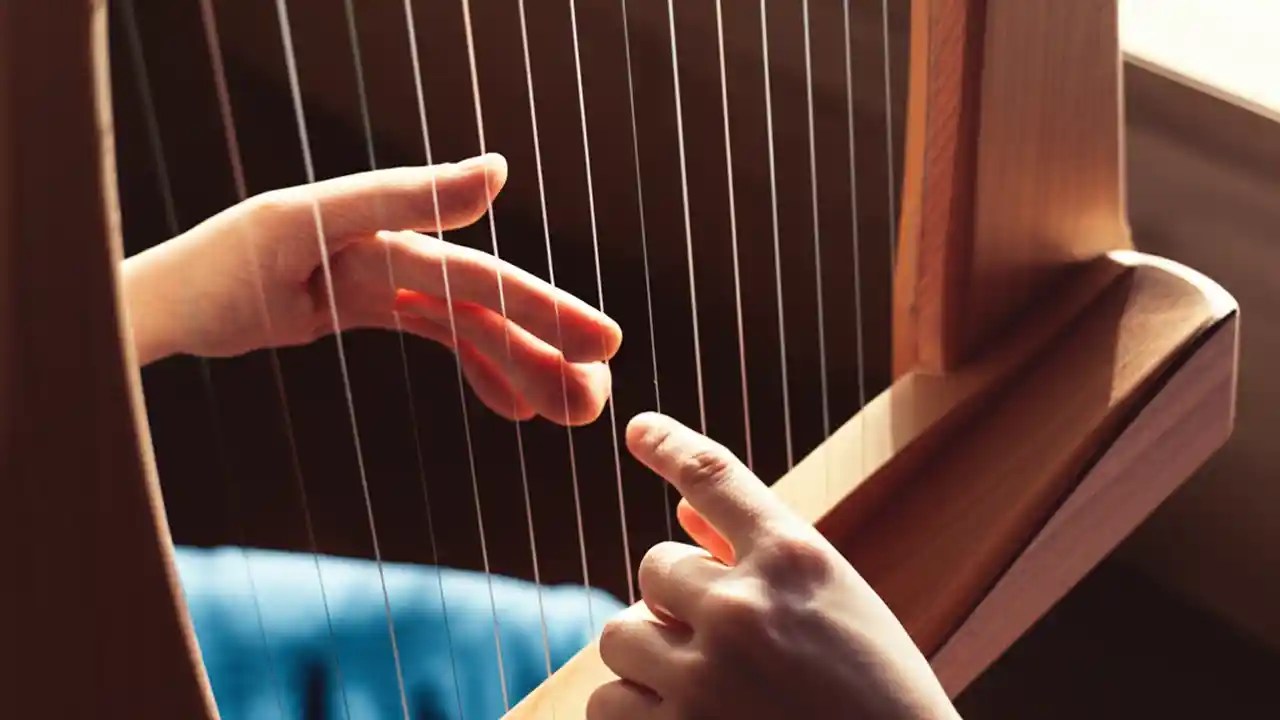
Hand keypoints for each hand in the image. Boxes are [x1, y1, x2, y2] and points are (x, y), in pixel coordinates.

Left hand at [122, 153, 618, 425]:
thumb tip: (500, 169)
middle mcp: (391, 248)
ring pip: (470, 327)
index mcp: (376, 231)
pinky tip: (514, 407)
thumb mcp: (299, 226)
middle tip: (597, 403)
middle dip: (544, 351)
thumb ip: (399, 196)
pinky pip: (440, 336)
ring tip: (573, 414)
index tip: (603, 341)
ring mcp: (384, 277)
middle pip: (482, 306)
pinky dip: (478, 370)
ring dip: (523, 368)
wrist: (165, 304)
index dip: (537, 309)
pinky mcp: (371, 302)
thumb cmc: (214, 265)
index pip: (468, 278)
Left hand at [590, 413, 960, 719]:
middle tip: (728, 643)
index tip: (640, 429)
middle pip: (653, 568)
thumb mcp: (836, 604)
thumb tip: (679, 512)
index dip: (671, 445)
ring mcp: (707, 677)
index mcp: (796, 559)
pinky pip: (607, 704)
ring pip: (619, 635)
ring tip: (704, 688)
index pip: (716, 475)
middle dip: (679, 602)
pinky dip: (634, 713)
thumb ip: (759, 556)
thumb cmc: (874, 693)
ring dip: (649, 658)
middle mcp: (745, 607)